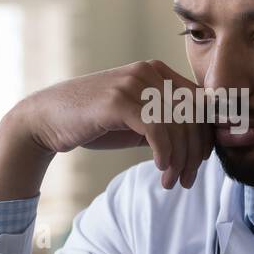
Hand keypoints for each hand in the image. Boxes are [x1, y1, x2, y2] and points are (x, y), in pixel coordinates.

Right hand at [0, 60, 215, 205]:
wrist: (46, 119)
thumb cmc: (94, 123)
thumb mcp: (138, 122)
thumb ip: (166, 125)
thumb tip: (201, 145)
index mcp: (157, 71)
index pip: (199, 102)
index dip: (207, 134)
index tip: (202, 162)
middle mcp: (149, 72)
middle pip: (193, 114)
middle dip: (195, 152)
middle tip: (188, 180)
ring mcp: (133, 83)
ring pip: (177, 125)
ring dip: (179, 160)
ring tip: (171, 182)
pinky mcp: (119, 100)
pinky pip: (157, 130)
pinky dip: (164, 153)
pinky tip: (160, 169)